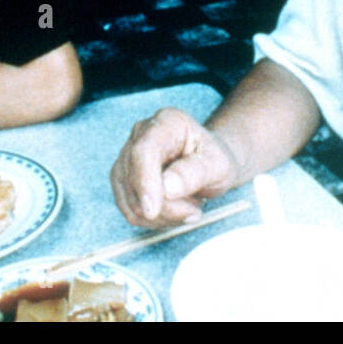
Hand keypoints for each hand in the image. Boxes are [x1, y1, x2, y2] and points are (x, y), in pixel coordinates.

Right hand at [110, 107, 240, 228]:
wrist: (208, 164)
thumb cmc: (213, 159)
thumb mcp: (218, 165)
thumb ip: (195, 172)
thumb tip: (167, 187)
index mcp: (167, 122)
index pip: (144, 151)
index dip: (145, 182)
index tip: (153, 211)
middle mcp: (141, 135)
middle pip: (135, 179)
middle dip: (164, 207)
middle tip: (194, 212)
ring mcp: (128, 158)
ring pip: (130, 199)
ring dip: (161, 216)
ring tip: (188, 209)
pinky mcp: (124, 181)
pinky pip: (130, 210)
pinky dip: (154, 220)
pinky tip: (174, 213)